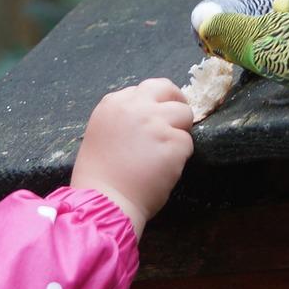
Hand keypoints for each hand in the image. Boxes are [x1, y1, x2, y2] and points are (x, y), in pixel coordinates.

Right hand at [69, 78, 193, 238]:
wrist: (105, 200)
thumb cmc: (100, 175)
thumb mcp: (102, 132)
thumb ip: (123, 117)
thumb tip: (150, 114)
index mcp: (113, 103)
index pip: (144, 89)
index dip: (153, 104)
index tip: (154, 118)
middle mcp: (135, 106)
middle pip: (167, 88)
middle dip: (176, 101)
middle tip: (178, 120)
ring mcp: (156, 122)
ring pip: (184, 113)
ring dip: (180, 131)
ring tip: (167, 151)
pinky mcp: (173, 142)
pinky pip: (188, 142)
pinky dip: (180, 156)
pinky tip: (164, 169)